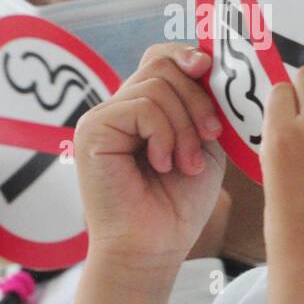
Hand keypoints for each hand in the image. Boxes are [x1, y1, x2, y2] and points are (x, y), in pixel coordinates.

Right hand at [74, 43, 225, 271]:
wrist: (153, 247)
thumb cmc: (178, 204)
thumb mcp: (203, 144)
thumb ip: (204, 104)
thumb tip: (209, 60)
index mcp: (144, 107)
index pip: (161, 58)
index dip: (187, 56)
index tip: (210, 69)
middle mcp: (119, 106)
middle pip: (163, 66)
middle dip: (197, 99)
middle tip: (209, 135)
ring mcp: (102, 116)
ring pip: (157, 86)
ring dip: (184, 127)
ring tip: (185, 163)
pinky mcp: (92, 129)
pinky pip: (142, 107)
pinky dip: (164, 136)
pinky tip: (162, 164)